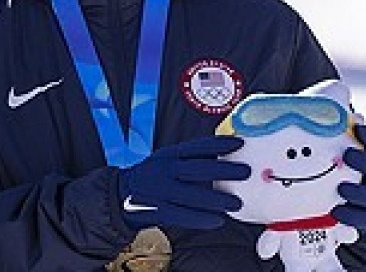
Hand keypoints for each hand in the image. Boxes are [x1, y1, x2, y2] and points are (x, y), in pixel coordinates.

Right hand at [117, 136, 249, 229]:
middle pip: (196, 169)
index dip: (218, 144)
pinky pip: (181, 215)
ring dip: (215, 199)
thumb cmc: (153, 177)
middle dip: (223, 170)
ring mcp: (159, 190)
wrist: (121, 193)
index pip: (196, 147)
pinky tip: (217, 220)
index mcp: (168, 155)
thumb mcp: (167, 161)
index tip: (239, 143)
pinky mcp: (156, 209)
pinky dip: (200, 219)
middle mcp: (163, 169)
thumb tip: (225, 157)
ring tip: (235, 203)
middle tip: (244, 172)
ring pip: (191, 195)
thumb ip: (190, 160)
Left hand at [333, 124, 365, 233]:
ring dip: (357, 192)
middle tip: (348, 155)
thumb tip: (323, 116)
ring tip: (342, 188)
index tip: (358, 127)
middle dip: (363, 161)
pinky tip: (337, 211)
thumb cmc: (352, 176)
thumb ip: (338, 141)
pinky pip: (362, 217)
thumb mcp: (348, 159)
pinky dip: (350, 215)